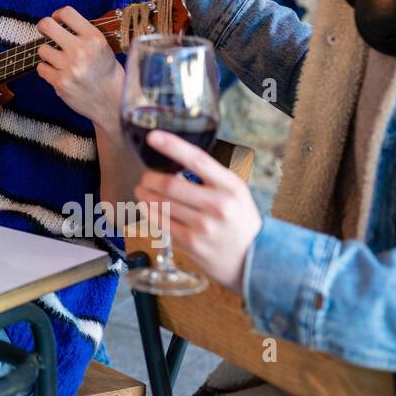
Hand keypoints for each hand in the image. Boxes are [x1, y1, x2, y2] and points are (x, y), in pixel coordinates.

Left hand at [35, 7, 122, 127]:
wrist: (112, 102)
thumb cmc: (107, 73)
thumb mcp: (103, 47)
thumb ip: (84, 34)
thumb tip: (59, 21)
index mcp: (94, 38)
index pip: (67, 13)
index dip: (58, 14)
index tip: (57, 20)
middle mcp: (81, 50)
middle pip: (47, 25)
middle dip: (43, 27)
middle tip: (45, 31)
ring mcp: (69, 67)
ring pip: (42, 49)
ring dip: (47, 53)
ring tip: (58, 59)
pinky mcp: (60, 83)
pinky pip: (41, 68)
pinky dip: (47, 70)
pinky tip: (57, 72)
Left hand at [133, 131, 261, 291]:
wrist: (254, 258)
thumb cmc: (240, 220)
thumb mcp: (235, 191)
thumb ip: (210, 176)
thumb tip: (174, 160)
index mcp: (230, 186)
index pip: (197, 159)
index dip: (172, 146)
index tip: (153, 137)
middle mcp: (218, 205)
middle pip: (170, 184)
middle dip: (149, 178)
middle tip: (145, 176)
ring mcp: (204, 226)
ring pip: (162, 204)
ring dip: (145, 194)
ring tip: (141, 190)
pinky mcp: (192, 243)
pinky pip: (161, 223)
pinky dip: (148, 211)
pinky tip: (146, 206)